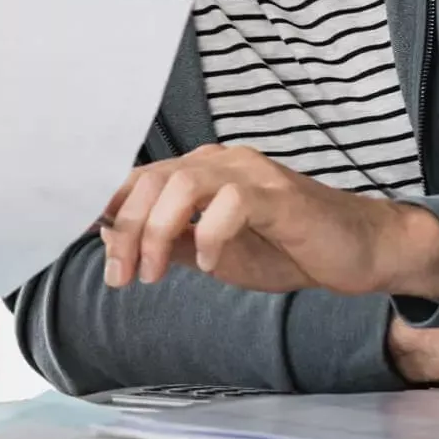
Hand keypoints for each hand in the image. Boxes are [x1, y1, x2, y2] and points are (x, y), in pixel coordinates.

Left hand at [98, 145, 438, 298]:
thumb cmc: (289, 248)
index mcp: (200, 172)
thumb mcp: (215, 252)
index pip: (138, 178)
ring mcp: (250, 173)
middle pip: (150, 179)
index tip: (78, 239)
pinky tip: (212, 265)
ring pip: (182, 183)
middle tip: (121, 275)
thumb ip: (172, 243)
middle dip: (124, 229)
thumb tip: (116, 243)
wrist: (360, 252)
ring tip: (152, 273)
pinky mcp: (279, 194)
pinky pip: (232, 203)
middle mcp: (220, 163)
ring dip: (157, 231)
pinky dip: (211, 235)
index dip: (105, 206)